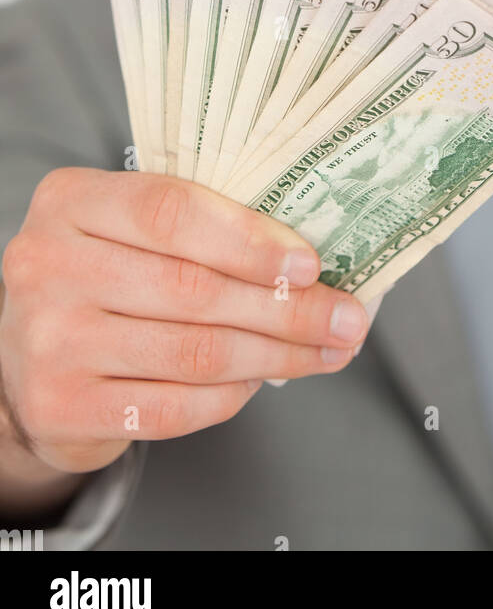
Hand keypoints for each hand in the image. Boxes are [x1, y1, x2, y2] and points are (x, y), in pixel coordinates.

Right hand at [0, 167, 381, 486]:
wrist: (28, 356)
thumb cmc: (106, 276)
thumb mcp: (132, 229)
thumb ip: (204, 227)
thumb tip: (312, 257)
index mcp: (71, 201)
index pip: (172, 211)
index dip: (250, 239)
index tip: (312, 262)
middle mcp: (47, 265)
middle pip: (193, 288)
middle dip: (286, 307)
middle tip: (344, 318)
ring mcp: (47, 340)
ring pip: (193, 352)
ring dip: (275, 355)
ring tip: (327, 351)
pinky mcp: (60, 407)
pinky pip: (173, 407)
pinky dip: (231, 396)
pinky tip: (262, 380)